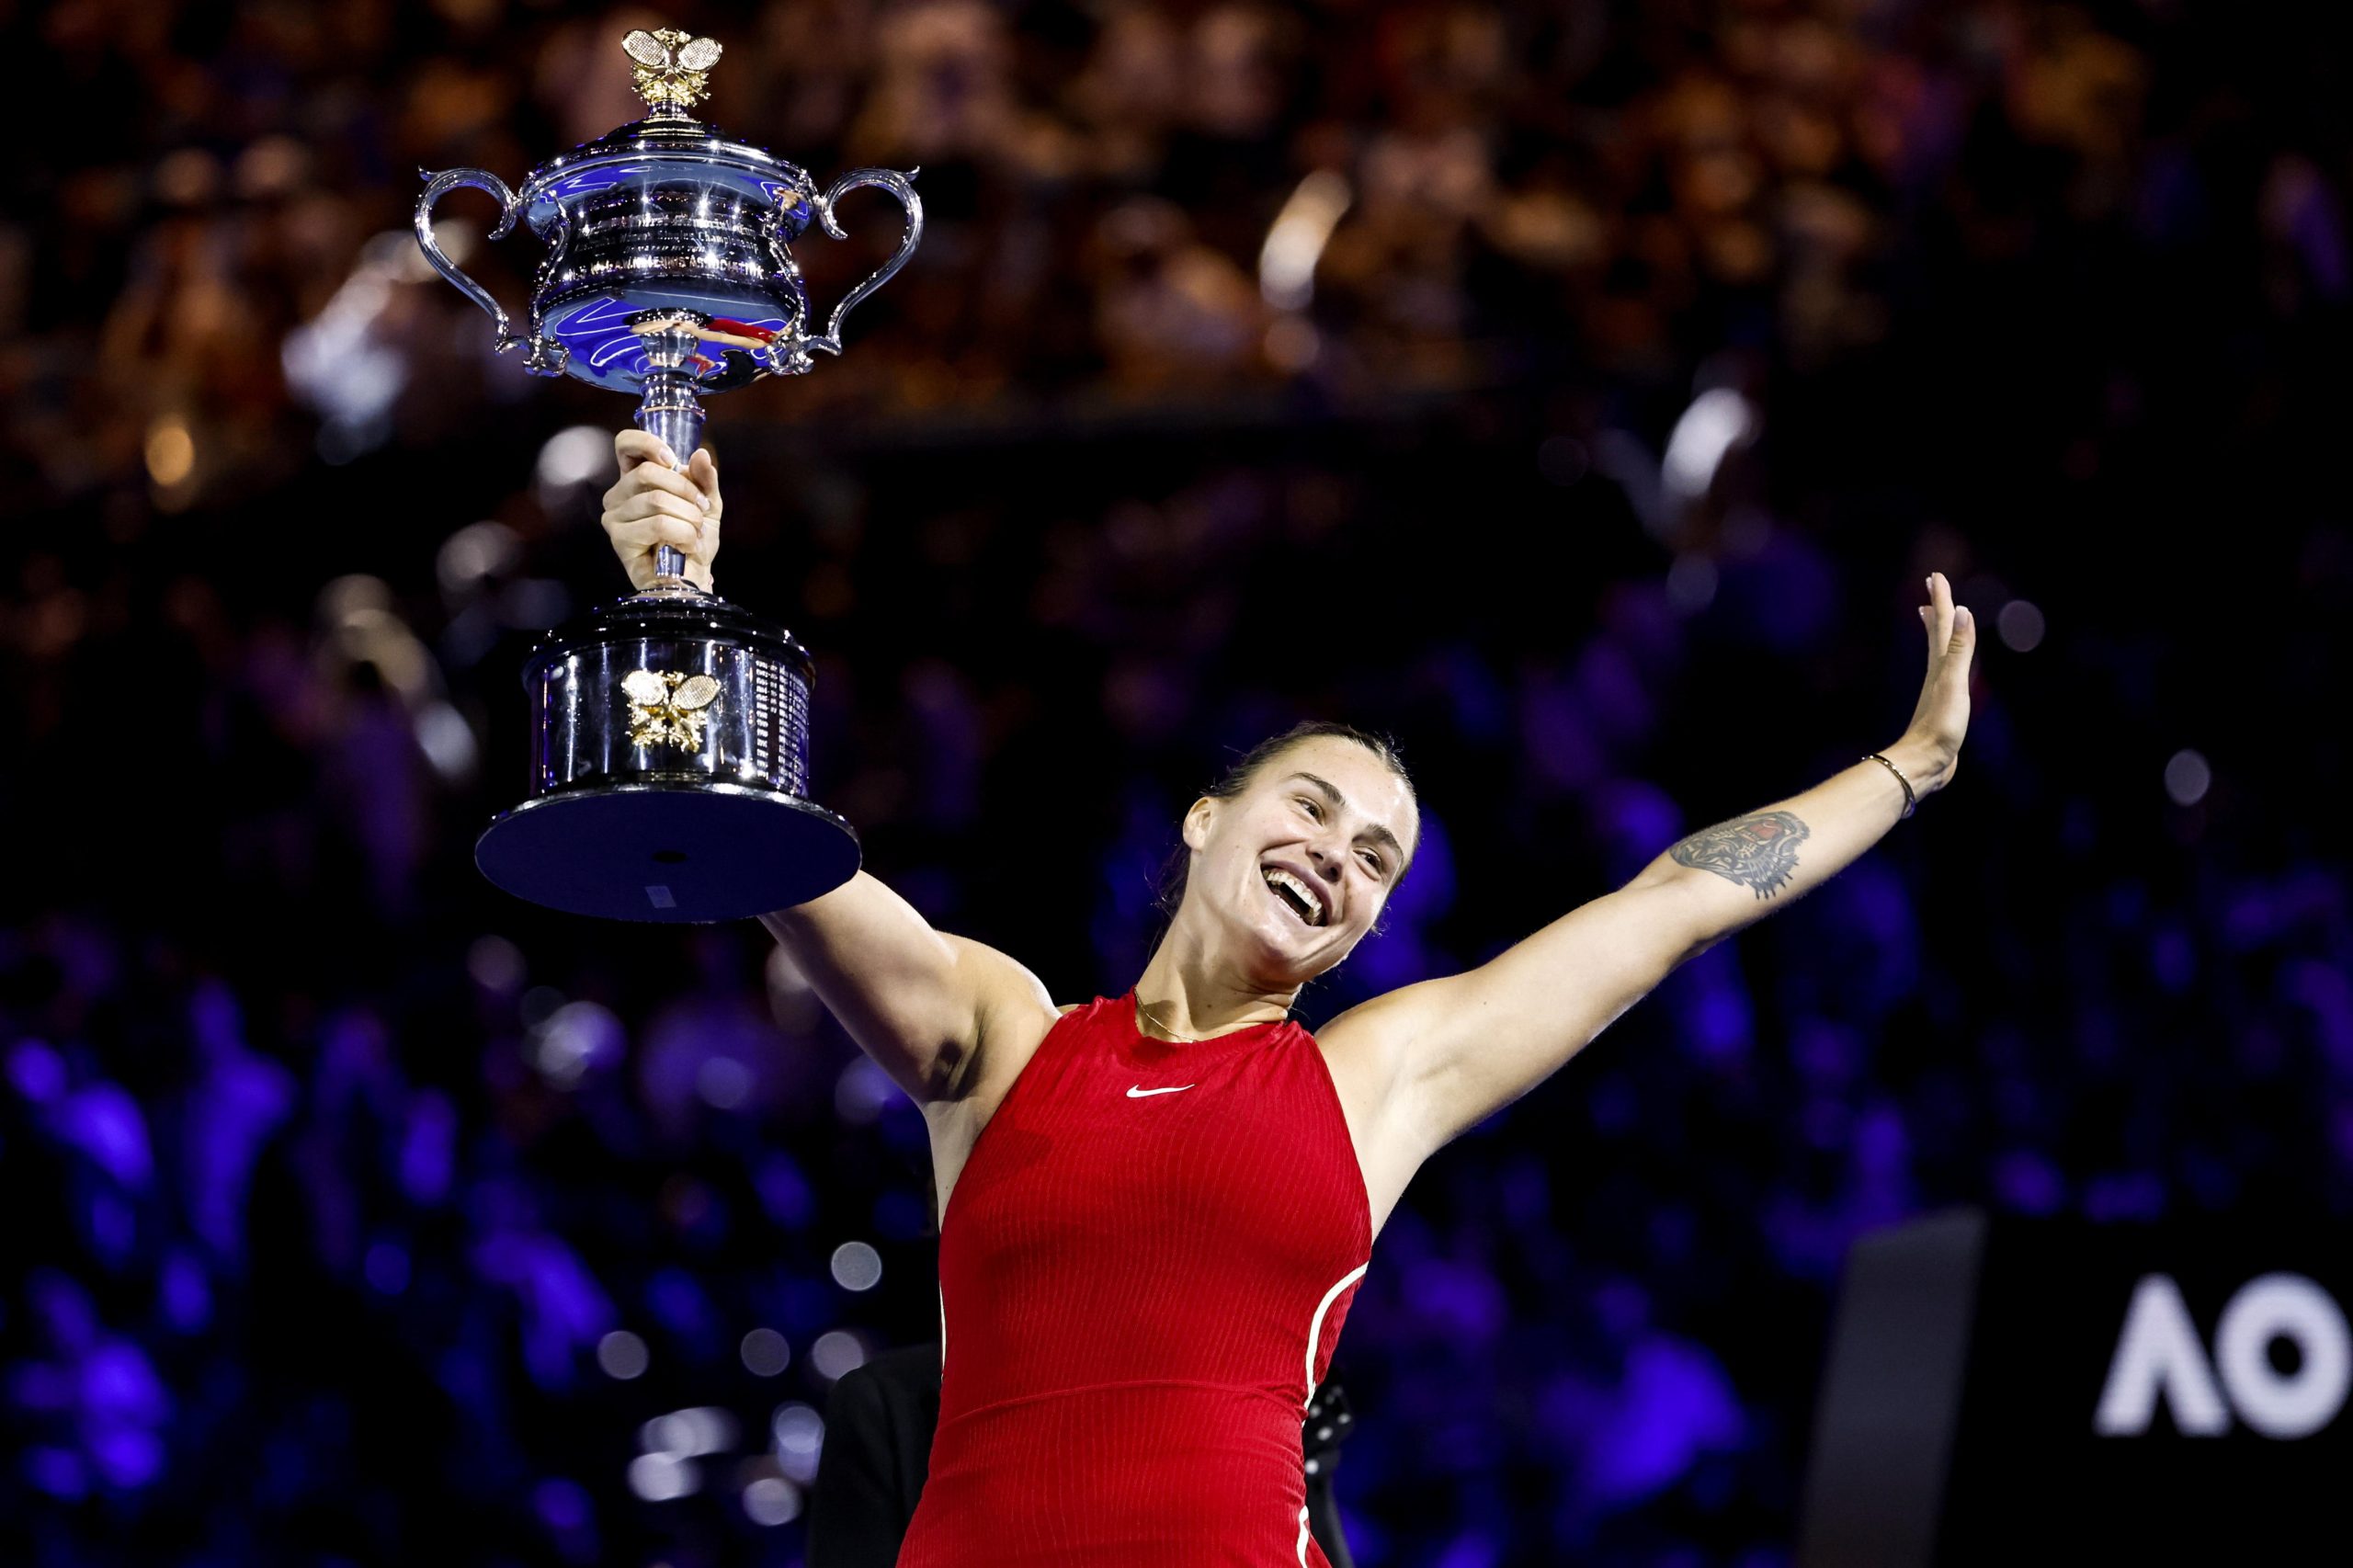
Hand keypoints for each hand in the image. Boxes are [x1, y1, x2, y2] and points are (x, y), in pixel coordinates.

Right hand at [601, 429, 721, 591]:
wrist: (695, 574)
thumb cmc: (693, 538)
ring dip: (688, 517)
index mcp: (635, 479)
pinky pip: (658, 524)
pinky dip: (683, 534)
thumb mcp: (707, 503)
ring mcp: (614, 517)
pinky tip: (687, 545)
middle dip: (685, 490)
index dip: (648, 444)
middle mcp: (618, 495)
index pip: (625, 444)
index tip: (672, 460)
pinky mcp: (620, 539)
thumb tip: (701, 454)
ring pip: (656, 500)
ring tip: (696, 532)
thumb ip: (704, 478)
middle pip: (647, 472)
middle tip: (701, 510)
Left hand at [1896, 570, 1975, 790]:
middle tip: (1931, 586)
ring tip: (1931, 616)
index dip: (1941, 600)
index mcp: (1940, 666)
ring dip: (1937, 631)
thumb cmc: (1939, 726)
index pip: (1943, 625)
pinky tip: (1947, 664)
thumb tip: (1962, 611)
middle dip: (1937, 608)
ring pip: (1938, 651)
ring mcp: (1939, 689)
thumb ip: (1959, 650)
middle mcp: (1937, 673)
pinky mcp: (1943, 706)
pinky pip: (1946, 672)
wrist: (1925, 764)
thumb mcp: (1954, 684)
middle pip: (1937, 634)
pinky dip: (1947, 659)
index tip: (1935, 576)